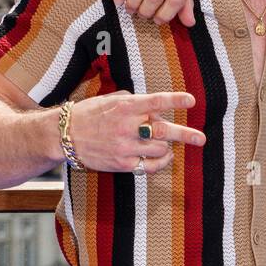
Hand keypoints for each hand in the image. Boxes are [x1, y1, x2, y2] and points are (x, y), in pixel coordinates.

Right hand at [66, 90, 203, 173]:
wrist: (64, 136)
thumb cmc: (90, 114)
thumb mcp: (111, 100)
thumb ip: (135, 102)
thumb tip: (157, 109)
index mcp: (125, 106)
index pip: (155, 101)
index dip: (175, 100)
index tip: (191, 100)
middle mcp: (126, 127)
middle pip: (163, 131)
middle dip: (185, 135)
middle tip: (201, 139)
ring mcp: (124, 147)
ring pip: (160, 149)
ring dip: (168, 146)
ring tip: (166, 144)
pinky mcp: (122, 164)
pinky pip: (150, 166)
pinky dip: (161, 162)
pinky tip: (164, 158)